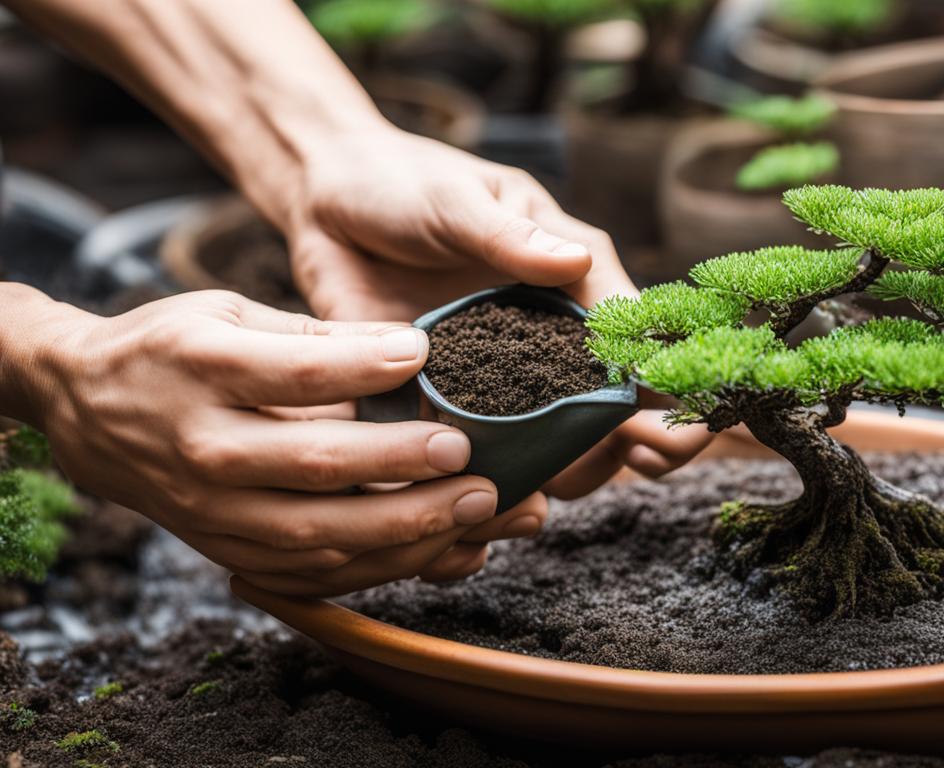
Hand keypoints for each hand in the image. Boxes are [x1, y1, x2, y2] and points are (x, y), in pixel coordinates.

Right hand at [26, 290, 546, 596]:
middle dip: (404, 466)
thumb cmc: (171, 349)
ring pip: (320, 537)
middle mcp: (204, 448)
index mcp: (201, 369)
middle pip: (315, 468)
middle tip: (471, 456)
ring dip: (410, 530)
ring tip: (480, 509)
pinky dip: (382, 570)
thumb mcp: (224, 312)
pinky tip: (444, 552)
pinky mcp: (226, 552)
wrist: (84, 410)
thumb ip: (311, 334)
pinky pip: (310, 576)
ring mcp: (212, 511)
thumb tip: (409, 349)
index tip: (425, 355)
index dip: (365, 367)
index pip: (296, 373)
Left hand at [275, 125, 713, 494]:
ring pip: (556, 444)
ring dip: (570, 471)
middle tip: (641, 459)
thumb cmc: (408, 183)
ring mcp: (500, 377)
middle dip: (638, 441)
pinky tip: (491, 496)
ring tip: (560, 484)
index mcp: (570, 283)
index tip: (665, 408)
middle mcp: (545, 337)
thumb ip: (512, 236)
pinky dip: (491, 479)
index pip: (637, 335)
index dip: (661, 376)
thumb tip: (576, 261)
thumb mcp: (460, 200)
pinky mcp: (444, 402)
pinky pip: (479, 453)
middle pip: (612, 407)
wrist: (326, 202)